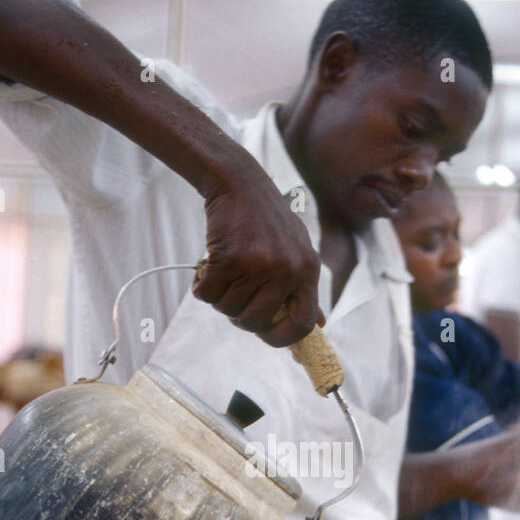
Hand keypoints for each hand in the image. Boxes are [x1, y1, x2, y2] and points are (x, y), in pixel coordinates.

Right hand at [194, 161, 321, 346]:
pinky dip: (201, 288)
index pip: (303, 323)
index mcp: (307, 270)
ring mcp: (258, 265)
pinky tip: (204, 272)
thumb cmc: (266, 220)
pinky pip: (208, 294)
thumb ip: (304, 288)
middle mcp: (286, 270)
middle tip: (234, 299)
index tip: (265, 334)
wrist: (239, 181)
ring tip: (221, 276)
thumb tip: (318, 325)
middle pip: (256, 322)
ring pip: (228, 309)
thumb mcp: (297, 249)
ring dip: (219, 299)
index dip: (282, 337)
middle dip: (239, 318)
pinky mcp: (229, 259)